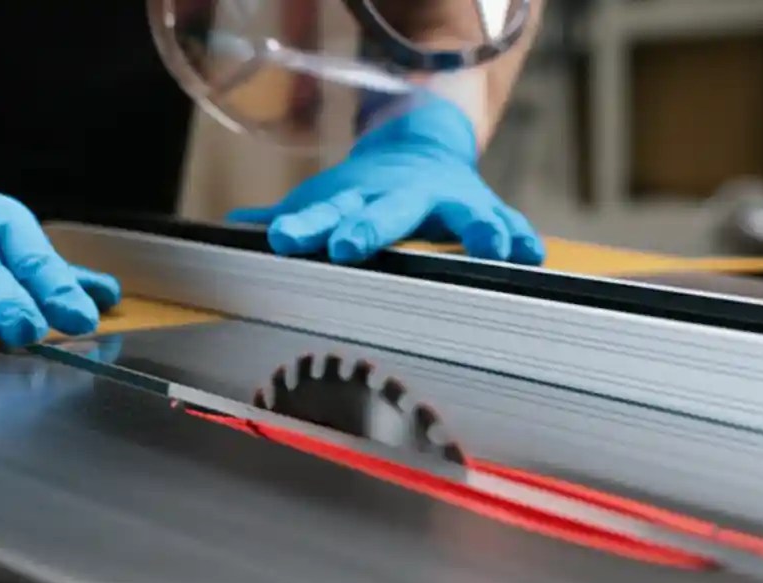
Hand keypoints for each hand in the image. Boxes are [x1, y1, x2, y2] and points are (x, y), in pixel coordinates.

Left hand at [227, 95, 544, 264]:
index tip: (281, 240)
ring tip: (489, 248)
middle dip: (367, 227)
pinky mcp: (485, 209)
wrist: (426, 148)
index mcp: (360, 196)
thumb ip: (290, 216)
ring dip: (476, 230)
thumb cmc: (368, 190)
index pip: (325, 210)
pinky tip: (529, 254)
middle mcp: (403, 196)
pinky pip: (508, 221)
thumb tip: (234, 226)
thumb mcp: (328, 196)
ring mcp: (449, 201)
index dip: (303, 226)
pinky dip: (520, 236)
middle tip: (346, 246)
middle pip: (386, 211)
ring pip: (462, 214)